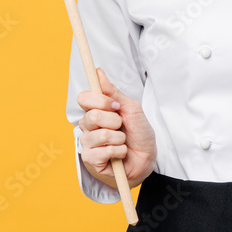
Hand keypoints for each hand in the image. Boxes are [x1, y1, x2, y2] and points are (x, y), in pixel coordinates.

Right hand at [76, 67, 156, 187]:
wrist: (147, 157)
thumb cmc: (139, 132)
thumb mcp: (131, 108)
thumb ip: (113, 92)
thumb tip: (99, 72)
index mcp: (96, 110)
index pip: (83, 98)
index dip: (99, 100)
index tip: (115, 105)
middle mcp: (88, 126)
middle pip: (92, 116)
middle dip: (114, 121)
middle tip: (122, 127)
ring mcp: (88, 143)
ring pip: (100, 135)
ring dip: (119, 139)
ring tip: (123, 141)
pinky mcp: (91, 160)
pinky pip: (102, 152)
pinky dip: (118, 151)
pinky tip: (120, 154)